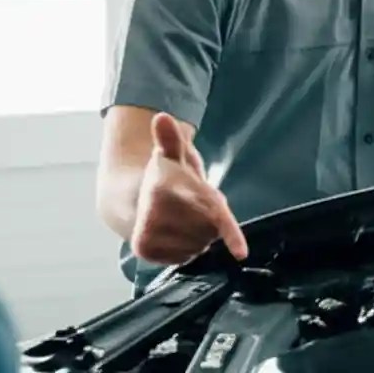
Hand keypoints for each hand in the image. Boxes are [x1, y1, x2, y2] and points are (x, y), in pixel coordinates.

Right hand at [129, 112, 248, 264]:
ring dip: (199, 235)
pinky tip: (175, 234)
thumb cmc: (165, 177)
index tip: (242, 253)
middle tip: (193, 206)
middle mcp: (155, 214)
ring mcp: (149, 234)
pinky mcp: (144, 251)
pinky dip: (187, 248)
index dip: (228, 232)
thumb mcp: (172, 154)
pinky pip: (185, 257)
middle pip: (209, 229)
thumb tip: (162, 116)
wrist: (132, 200)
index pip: (209, 213)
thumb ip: (172, 138)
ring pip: (199, 246)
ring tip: (183, 219)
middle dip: (208, 219)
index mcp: (165, 188)